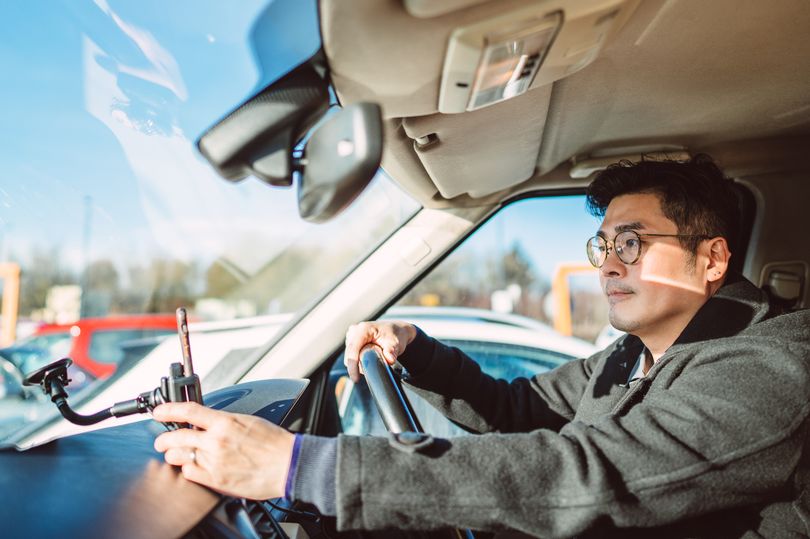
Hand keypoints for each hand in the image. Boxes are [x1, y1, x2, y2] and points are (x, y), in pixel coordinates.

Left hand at [153, 402, 294, 499]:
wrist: (288, 464)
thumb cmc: (274, 443)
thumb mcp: (247, 421)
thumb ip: (224, 422)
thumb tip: (208, 422)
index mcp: (225, 422)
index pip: (188, 411)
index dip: (168, 410)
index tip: (159, 411)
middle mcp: (216, 441)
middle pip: (176, 437)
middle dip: (164, 439)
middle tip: (162, 441)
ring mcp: (214, 461)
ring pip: (179, 456)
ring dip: (175, 455)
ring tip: (176, 455)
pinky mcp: (216, 479)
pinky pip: (190, 473)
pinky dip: (188, 469)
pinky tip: (193, 467)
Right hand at [343, 320, 415, 381]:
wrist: (395, 329)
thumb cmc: (395, 334)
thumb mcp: (395, 342)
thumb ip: (392, 351)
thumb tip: (389, 360)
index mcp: (364, 329)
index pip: (353, 349)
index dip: (353, 365)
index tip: (355, 378)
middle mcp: (355, 330)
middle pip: (349, 354)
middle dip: (357, 365)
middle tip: (375, 366)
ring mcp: (352, 335)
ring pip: (349, 355)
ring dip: (359, 362)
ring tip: (374, 357)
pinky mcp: (351, 340)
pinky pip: (351, 354)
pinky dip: (358, 359)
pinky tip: (369, 356)